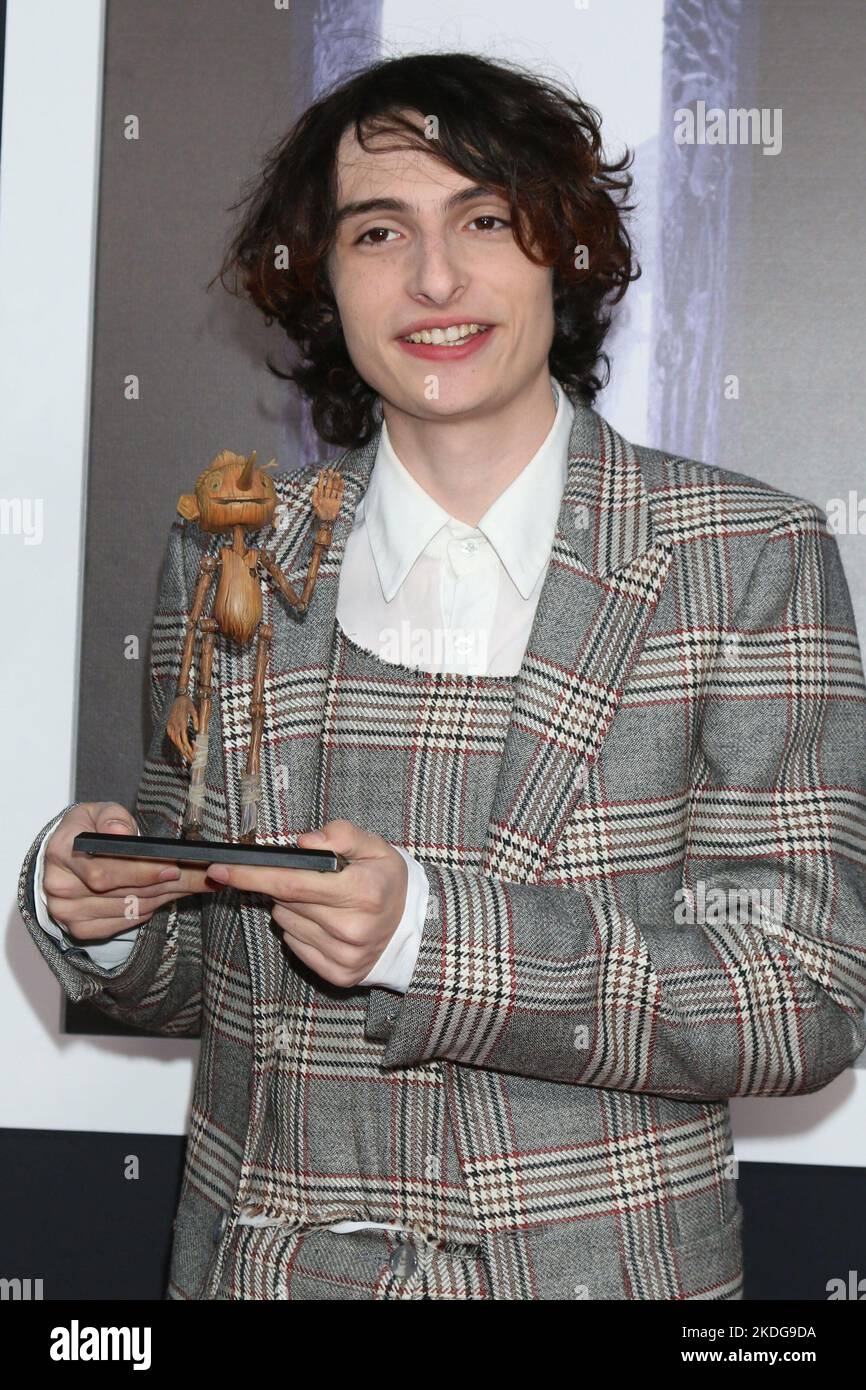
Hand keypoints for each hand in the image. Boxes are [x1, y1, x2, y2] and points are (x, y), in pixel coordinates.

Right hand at [41, 802, 218, 943]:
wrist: (66, 856)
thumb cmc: (88, 830)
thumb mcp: (98, 812)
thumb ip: (112, 818)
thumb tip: (120, 831)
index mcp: (61, 852)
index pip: (104, 873)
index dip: (141, 872)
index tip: (173, 868)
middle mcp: (60, 886)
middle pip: (121, 893)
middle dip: (166, 884)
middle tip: (201, 876)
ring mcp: (67, 912)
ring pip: (128, 909)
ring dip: (164, 897)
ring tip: (190, 883)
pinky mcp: (80, 929)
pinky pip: (124, 923)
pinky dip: (148, 910)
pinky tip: (164, 896)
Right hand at [167, 694, 198, 762]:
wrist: (179, 697)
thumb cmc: (188, 704)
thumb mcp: (194, 711)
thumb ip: (196, 721)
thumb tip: (198, 731)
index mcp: (182, 723)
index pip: (185, 740)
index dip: (189, 749)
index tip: (193, 754)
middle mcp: (175, 726)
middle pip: (179, 743)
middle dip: (185, 753)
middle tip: (191, 760)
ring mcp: (171, 726)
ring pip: (175, 741)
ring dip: (180, 749)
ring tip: (186, 757)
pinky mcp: (168, 725)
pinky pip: (171, 736)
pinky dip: (175, 743)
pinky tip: (179, 747)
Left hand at [206, 819, 407, 986]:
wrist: (412, 926)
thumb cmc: (386, 880)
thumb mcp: (374, 846)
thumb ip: (340, 834)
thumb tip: (302, 843)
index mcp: (362, 892)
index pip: (292, 883)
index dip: (253, 875)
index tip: (221, 868)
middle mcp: (352, 928)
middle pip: (285, 902)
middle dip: (280, 884)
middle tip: (303, 877)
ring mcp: (345, 956)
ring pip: (285, 924)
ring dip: (291, 908)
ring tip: (321, 901)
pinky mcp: (339, 975)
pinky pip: (295, 946)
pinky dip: (301, 930)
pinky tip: (323, 923)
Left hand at [311, 467, 343, 522]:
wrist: (327, 521)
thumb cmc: (320, 514)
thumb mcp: (315, 505)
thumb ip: (314, 496)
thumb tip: (314, 487)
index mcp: (320, 496)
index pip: (321, 485)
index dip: (321, 478)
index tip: (322, 472)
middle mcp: (327, 496)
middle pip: (329, 485)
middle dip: (330, 478)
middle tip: (331, 470)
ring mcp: (332, 498)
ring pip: (335, 488)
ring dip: (336, 481)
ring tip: (338, 474)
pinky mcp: (338, 502)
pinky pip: (340, 493)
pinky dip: (341, 488)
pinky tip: (342, 482)